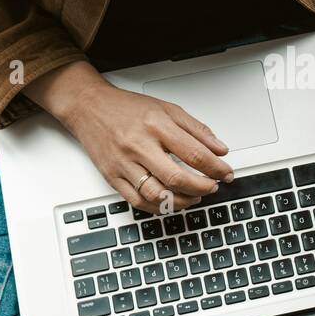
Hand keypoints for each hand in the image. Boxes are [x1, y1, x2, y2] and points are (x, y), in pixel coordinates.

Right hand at [24, 62, 233, 212]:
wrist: (88, 107)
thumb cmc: (126, 108)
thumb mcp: (167, 108)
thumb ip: (196, 129)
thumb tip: (220, 150)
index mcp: (156, 125)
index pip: (194, 152)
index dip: (215, 167)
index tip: (226, 173)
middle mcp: (139, 145)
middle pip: (177, 177)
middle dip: (202, 187)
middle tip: (213, 187)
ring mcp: (124, 164)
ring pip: (157, 194)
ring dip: (182, 201)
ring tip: (194, 196)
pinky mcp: (112, 177)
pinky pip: (138, 201)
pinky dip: (158, 207)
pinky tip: (170, 202)